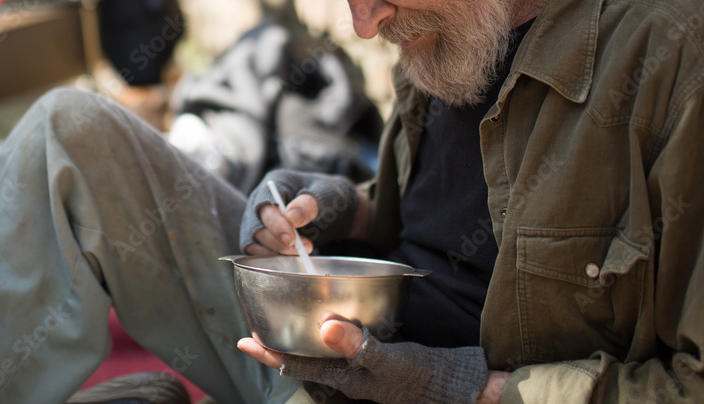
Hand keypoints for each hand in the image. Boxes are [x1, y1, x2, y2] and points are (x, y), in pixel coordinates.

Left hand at [238, 321, 490, 403]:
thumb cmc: (425, 377)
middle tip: (254, 328)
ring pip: (318, 352)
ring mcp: (357, 367)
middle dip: (277, 345)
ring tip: (279, 321)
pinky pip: (338, 345)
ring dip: (297, 338)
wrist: (457, 385)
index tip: (246, 340)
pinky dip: (324, 332)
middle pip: (301, 359)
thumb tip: (326, 327)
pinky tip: (325, 319)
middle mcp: (346, 374)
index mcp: (345, 377)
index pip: (297, 364)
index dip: (270, 353)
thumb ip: (361, 347)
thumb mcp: (394, 362)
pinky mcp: (370, 357)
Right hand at [239, 170, 359, 254]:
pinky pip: (259, 252)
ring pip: (256, 242)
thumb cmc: (329, 196)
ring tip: (303, 252)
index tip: (292, 239)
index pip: (265, 206)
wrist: (333, 209)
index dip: (275, 224)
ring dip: (277, 252)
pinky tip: (292, 257)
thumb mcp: (326, 194)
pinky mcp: (263, 236)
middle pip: (257, 227)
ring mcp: (260, 219)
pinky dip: (273, 258)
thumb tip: (291, 217)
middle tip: (305, 248)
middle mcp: (262, 201)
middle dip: (279, 242)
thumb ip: (309, 204)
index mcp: (276, 183)